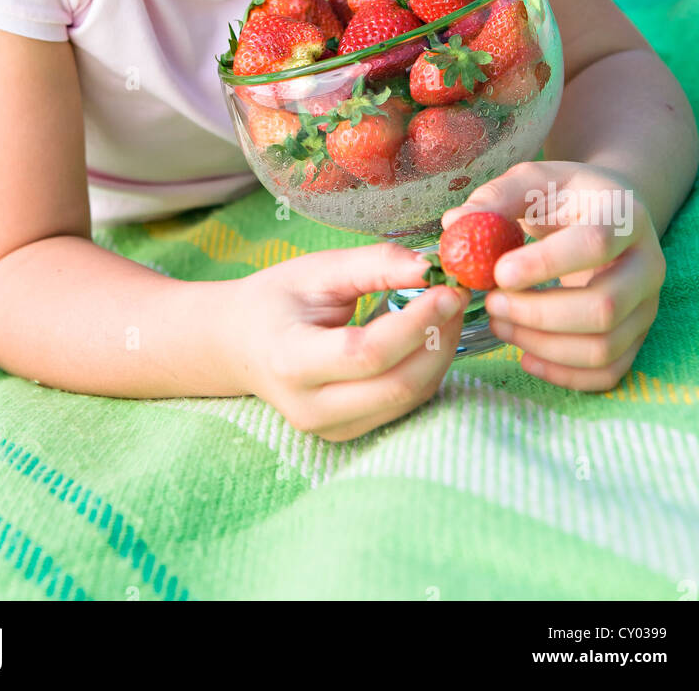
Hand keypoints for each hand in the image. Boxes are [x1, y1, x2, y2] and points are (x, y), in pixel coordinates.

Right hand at [236, 242, 470, 441]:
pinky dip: (426, 370)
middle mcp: (310, 407)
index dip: (416, 323)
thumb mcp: (319, 270)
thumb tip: (431, 265)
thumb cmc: (279, 299)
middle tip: (457, 297)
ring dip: (440, 355)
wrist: (241, 344)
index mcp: (292, 361)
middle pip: (397, 385)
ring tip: (447, 311)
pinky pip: (403, 405)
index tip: (447, 288)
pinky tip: (429, 336)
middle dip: (439, 339)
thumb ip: (374, 264)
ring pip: (408, 399)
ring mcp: (330, 429)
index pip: (367, 353)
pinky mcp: (349, 434)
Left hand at [441, 161, 666, 390]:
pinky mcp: (637, 336)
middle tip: (490, 303)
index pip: (595, 244)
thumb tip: (455, 224)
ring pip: (604, 346)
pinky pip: (607, 371)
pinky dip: (563, 373)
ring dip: (543, 344)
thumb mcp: (532, 182)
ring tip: (499, 323)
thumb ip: (496, 199)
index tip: (497, 273)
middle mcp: (647, 263)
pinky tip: (524, 354)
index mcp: (625, 214)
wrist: (607, 214)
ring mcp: (646, 305)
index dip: (545, 264)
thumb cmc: (562, 197)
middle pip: (604, 307)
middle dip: (538, 314)